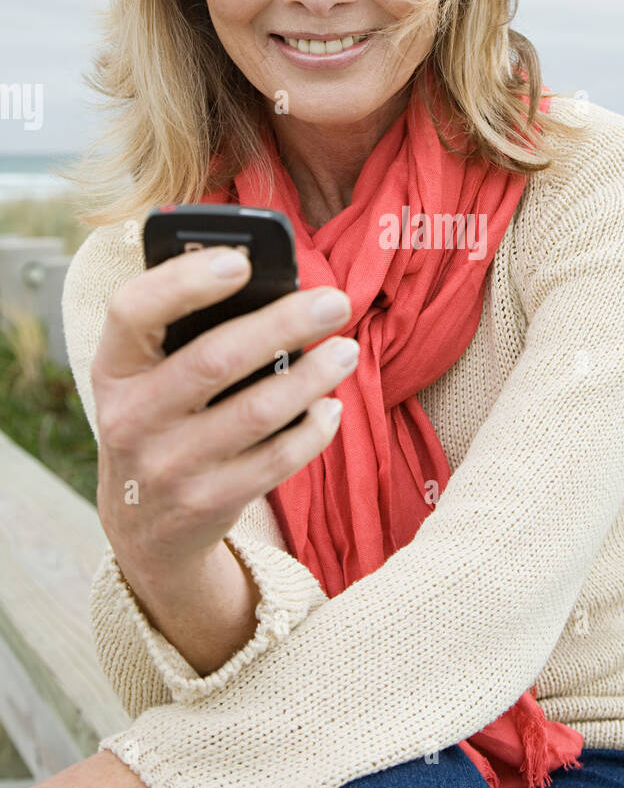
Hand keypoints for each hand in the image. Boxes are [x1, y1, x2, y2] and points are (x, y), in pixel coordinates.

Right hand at [90, 246, 358, 592]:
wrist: (142, 526)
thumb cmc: (160, 420)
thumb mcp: (146, 378)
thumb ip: (185, 333)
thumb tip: (272, 287)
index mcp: (114, 370)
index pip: (132, 311)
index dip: (183, 281)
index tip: (240, 261)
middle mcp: (131, 419)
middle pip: (214, 358)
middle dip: (285, 323)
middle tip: (335, 302)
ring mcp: (168, 467)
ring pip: (257, 411)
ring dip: (313, 375)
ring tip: (346, 349)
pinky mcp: (208, 503)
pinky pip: (277, 460)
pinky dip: (313, 429)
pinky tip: (331, 406)